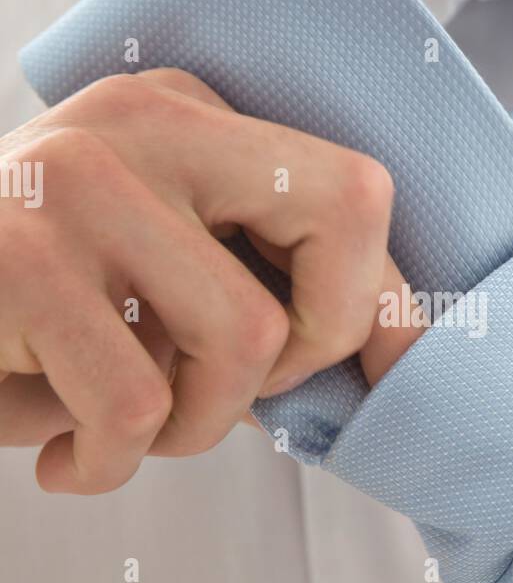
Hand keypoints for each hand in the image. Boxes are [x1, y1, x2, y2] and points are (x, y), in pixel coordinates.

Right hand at [0, 68, 395, 490]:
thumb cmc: (24, 324)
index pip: (354, 188)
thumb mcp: (152, 285)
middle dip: (312, 344)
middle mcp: (137, 123)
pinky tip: (62, 462)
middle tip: (228, 393)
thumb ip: (262, 287)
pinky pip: (138, 407)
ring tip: (122, 432)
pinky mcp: (15, 259)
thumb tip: (404, 338)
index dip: (375, 297)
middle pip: (340, 214)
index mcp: (181, 114)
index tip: (342, 369)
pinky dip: (107, 468)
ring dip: (194, 428)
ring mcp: (74, 181)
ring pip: (245, 337)